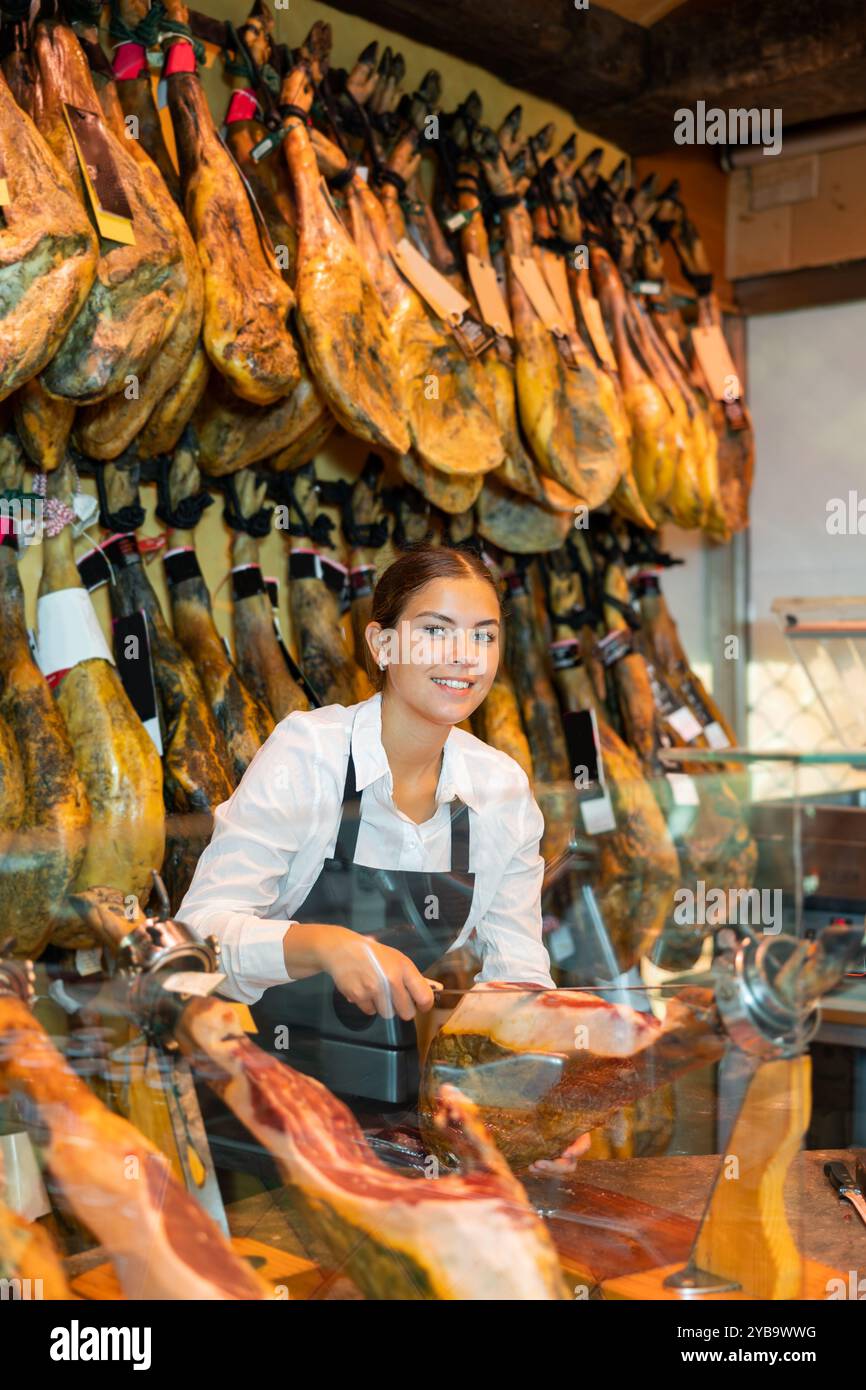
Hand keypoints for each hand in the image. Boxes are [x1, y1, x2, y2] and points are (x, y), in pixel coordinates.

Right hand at [316, 927, 434, 1020]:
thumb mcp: (396, 959)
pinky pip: (370, 1011)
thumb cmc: (373, 954)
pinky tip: (364, 990)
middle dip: (403, 1009)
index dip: (424, 1005)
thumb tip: (435, 990)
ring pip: (388, 1014)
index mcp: (404, 968)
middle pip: (407, 1013)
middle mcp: (391, 980)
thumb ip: (413, 977)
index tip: (421, 1006)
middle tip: (396, 999)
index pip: (424, 997)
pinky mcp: (359, 997)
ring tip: (377, 991)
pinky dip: (368, 1004)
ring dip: (384, 1006)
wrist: (342, 950)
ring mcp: (374, 990)